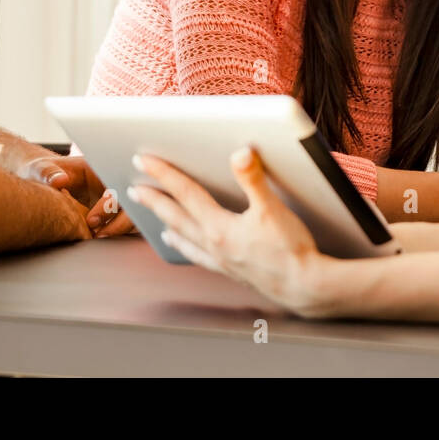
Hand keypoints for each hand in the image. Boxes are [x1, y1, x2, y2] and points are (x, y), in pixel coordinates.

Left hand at [17, 153, 133, 237]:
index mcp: (99, 168)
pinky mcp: (108, 211)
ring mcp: (112, 197)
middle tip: (99, 235)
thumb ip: (48, 173)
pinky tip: (98, 239)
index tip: (91, 221)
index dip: (108, 205)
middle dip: (120, 222)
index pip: (116, 186)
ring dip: (119, 228)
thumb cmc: (42, 173)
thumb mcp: (41, 169)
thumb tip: (59, 180)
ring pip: (129, 214)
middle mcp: (110, 182)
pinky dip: (114, 231)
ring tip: (98, 239)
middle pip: (129, 202)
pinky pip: (120, 222)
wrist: (41, 182)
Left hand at [128, 147, 329, 316]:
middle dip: (154, 201)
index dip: (163, 174)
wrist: (303, 287)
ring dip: (168, 225)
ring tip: (156, 220)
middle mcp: (214, 244)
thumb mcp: (273, 209)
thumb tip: (239, 153)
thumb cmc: (290, 250)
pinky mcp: (232, 271)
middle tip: (135, 189)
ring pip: (185, 239)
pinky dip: (188, 249)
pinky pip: (201, 258)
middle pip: (177, 217)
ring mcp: (221, 260)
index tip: (143, 160)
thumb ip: (253, 179)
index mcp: (219, 227)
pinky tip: (189, 248)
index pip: (185, 193)